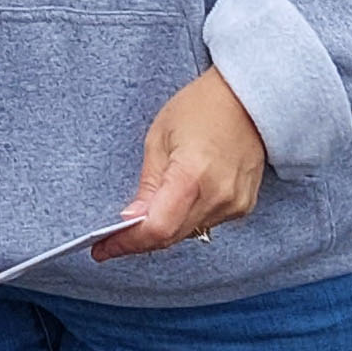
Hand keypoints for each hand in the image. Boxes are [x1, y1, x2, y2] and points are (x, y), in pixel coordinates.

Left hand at [93, 66, 266, 259]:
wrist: (247, 101)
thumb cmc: (200, 108)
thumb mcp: (159, 137)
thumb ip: (148, 183)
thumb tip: (131, 220)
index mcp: (192, 176)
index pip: (158, 228)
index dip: (128, 242)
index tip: (103, 249)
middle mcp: (218, 197)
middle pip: (172, 236)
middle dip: (139, 241)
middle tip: (111, 241)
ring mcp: (235, 206)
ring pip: (188, 233)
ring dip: (162, 231)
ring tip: (137, 223)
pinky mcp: (243, 207)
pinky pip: (206, 223)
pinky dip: (184, 221)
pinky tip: (171, 209)